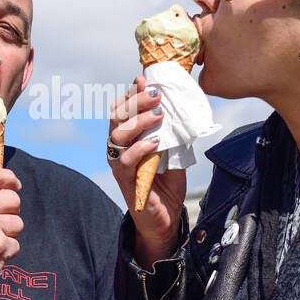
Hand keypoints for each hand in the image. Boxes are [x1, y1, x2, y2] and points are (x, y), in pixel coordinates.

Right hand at [108, 74, 185, 257]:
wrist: (165, 219)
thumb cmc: (166, 185)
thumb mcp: (173, 153)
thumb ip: (172, 133)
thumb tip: (182, 109)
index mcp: (127, 139)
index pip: (122, 110)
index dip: (131, 93)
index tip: (144, 79)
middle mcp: (119, 149)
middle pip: (117, 117)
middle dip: (135, 101)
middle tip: (156, 94)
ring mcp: (120, 165)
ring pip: (118, 135)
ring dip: (138, 121)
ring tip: (158, 115)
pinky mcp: (126, 181)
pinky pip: (127, 160)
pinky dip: (140, 147)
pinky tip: (155, 141)